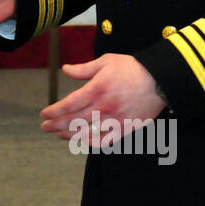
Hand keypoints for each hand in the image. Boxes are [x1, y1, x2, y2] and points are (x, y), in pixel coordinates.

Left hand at [39, 53, 165, 147]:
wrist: (160, 80)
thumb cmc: (132, 68)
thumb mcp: (105, 62)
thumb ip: (83, 68)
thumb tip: (65, 69)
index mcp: (97, 89)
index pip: (69, 104)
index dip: (54, 111)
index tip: (44, 114)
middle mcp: (103, 107)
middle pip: (73, 121)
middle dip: (56, 125)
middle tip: (44, 127)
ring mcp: (114, 120)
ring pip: (86, 133)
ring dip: (69, 135)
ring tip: (58, 134)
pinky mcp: (125, 128)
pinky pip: (104, 141)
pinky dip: (90, 143)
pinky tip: (81, 142)